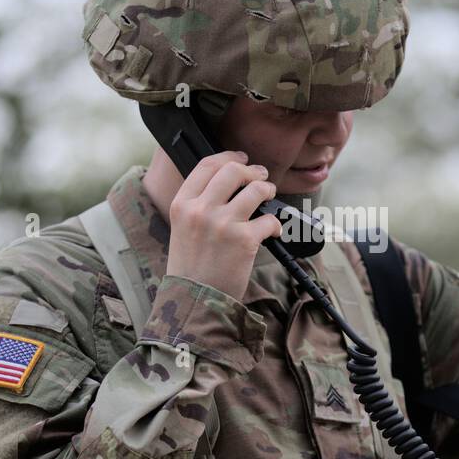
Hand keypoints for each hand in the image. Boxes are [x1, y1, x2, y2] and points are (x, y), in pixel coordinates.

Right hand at [165, 151, 282, 300]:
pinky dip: (276, 224)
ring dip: (268, 190)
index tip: (241, 159)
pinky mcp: (244, 240)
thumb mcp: (182, 229)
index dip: (228, 157)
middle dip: (252, 171)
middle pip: (233, 170)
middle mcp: (201, 210)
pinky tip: (273, 231)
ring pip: (256, 189)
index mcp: (182, 204)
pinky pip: (270, 220)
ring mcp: (223, 224)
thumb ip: (198, 205)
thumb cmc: (190, 268)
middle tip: (261, 177)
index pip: (207, 165)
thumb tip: (229, 185)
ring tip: (270, 197)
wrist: (193, 301)